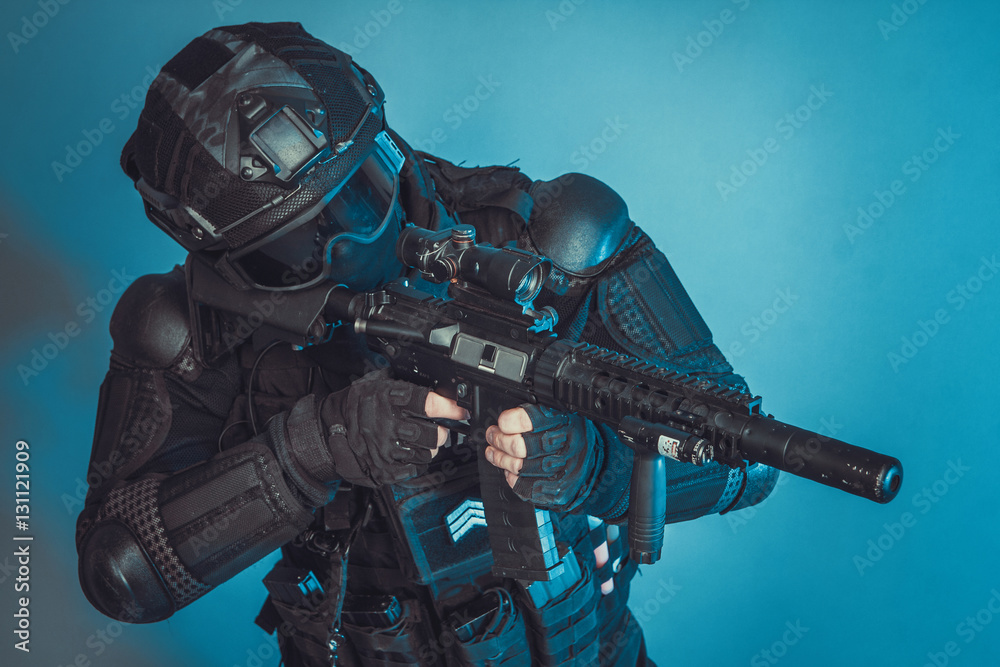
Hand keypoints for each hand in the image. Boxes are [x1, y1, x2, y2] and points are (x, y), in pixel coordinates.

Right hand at [320, 369, 467, 486]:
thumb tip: (440, 389)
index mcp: (388, 398)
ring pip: (426, 453)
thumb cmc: (360, 401)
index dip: (450, 408)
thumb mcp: (381, 382)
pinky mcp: (381, 467)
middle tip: (438, 428)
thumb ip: (407, 385)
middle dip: (441, 432)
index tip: (460, 411)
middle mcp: (386, 424)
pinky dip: (415, 461)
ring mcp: (384, 448)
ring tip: (420, 440)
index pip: (428, 404)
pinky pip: (412, 469)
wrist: (331, 424)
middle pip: (432, 434)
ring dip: (429, 448)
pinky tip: (408, 451)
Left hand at [485, 405, 612, 592]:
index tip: (502, 422)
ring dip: (499, 459)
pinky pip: (523, 486)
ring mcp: (560, 472)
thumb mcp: (563, 417)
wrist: (598, 465)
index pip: (531, 420)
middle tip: (493, 436)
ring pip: (517, 467)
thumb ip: (537, 416)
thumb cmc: (574, 438)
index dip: (510, 421)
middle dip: (499, 440)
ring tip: (494, 452)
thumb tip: (505, 421)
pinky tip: (509, 470)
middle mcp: (565, 448)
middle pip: (519, 446)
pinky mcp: (555, 492)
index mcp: (566, 423)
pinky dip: (511, 478)